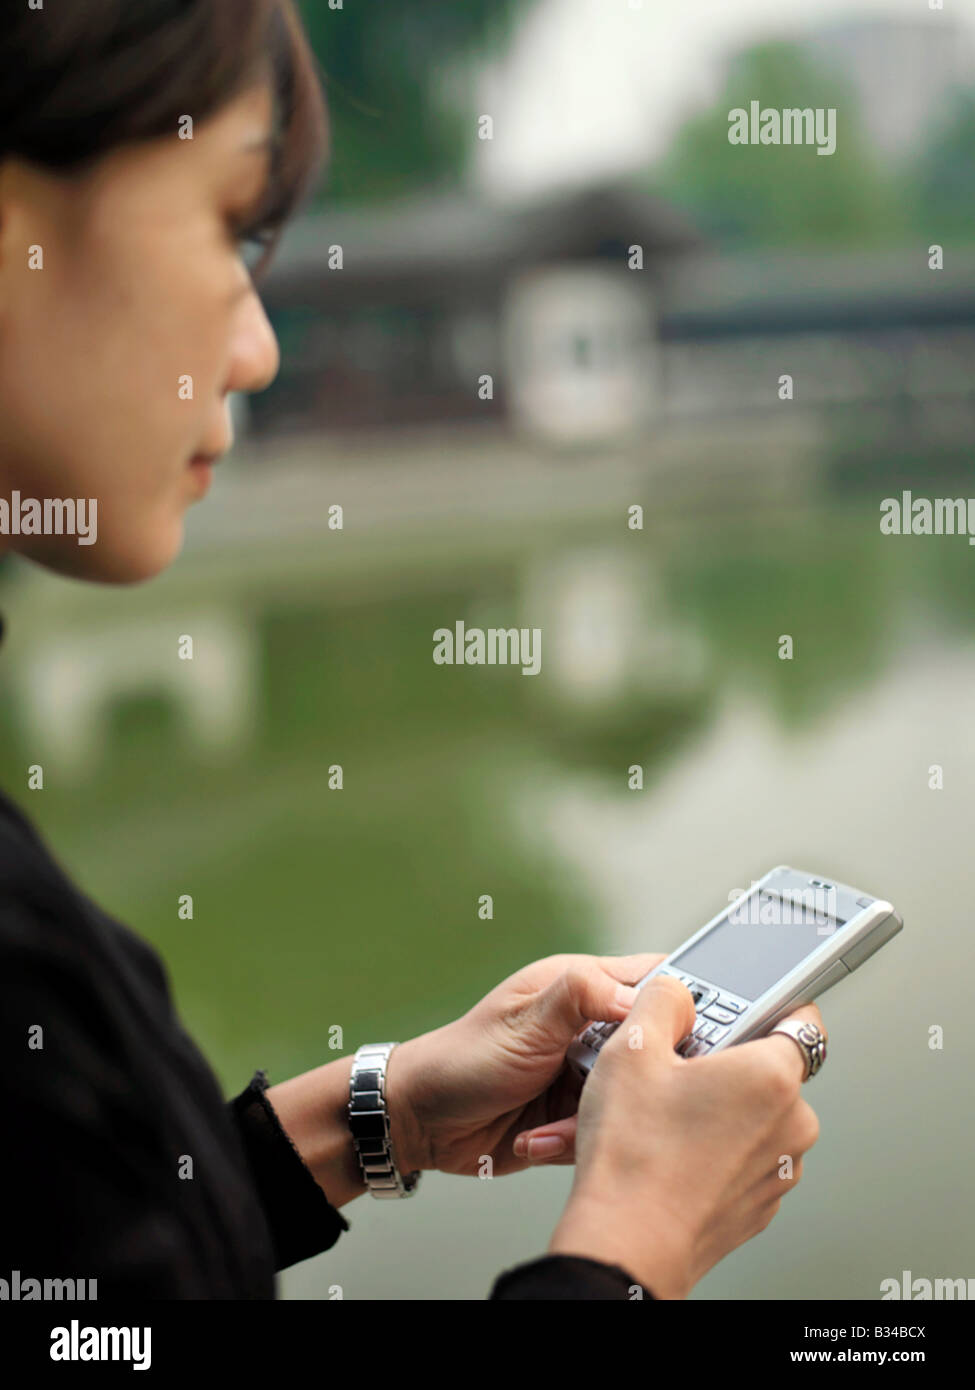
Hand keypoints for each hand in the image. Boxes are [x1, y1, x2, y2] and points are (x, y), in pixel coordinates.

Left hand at [386, 952, 665, 1178]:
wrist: (420, 1123)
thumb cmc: (460, 1059)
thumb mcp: (524, 1023)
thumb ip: (580, 996)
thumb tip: (639, 994)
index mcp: (582, 988)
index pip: (653, 979)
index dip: (682, 1000)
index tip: (692, 1031)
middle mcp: (591, 1030)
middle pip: (655, 1045)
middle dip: (642, 1075)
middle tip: (615, 1089)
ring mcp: (587, 1075)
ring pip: (634, 1096)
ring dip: (599, 1116)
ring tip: (553, 1122)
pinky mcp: (580, 1118)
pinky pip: (606, 1132)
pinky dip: (577, 1142)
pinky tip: (538, 1139)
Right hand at [547, 975, 824, 1298]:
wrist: (627, 1242)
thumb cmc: (633, 1155)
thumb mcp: (631, 1048)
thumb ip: (662, 1000)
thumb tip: (677, 992)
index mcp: (773, 1077)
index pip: (800, 1018)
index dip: (764, 1006)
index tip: (733, 1010)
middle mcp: (792, 1124)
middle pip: (771, 1068)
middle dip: (730, 1062)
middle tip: (679, 1066)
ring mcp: (780, 1170)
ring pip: (758, 1116)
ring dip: (724, 1108)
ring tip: (668, 1114)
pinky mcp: (761, 1204)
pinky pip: (747, 1157)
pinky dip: (719, 1149)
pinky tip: (674, 1150)